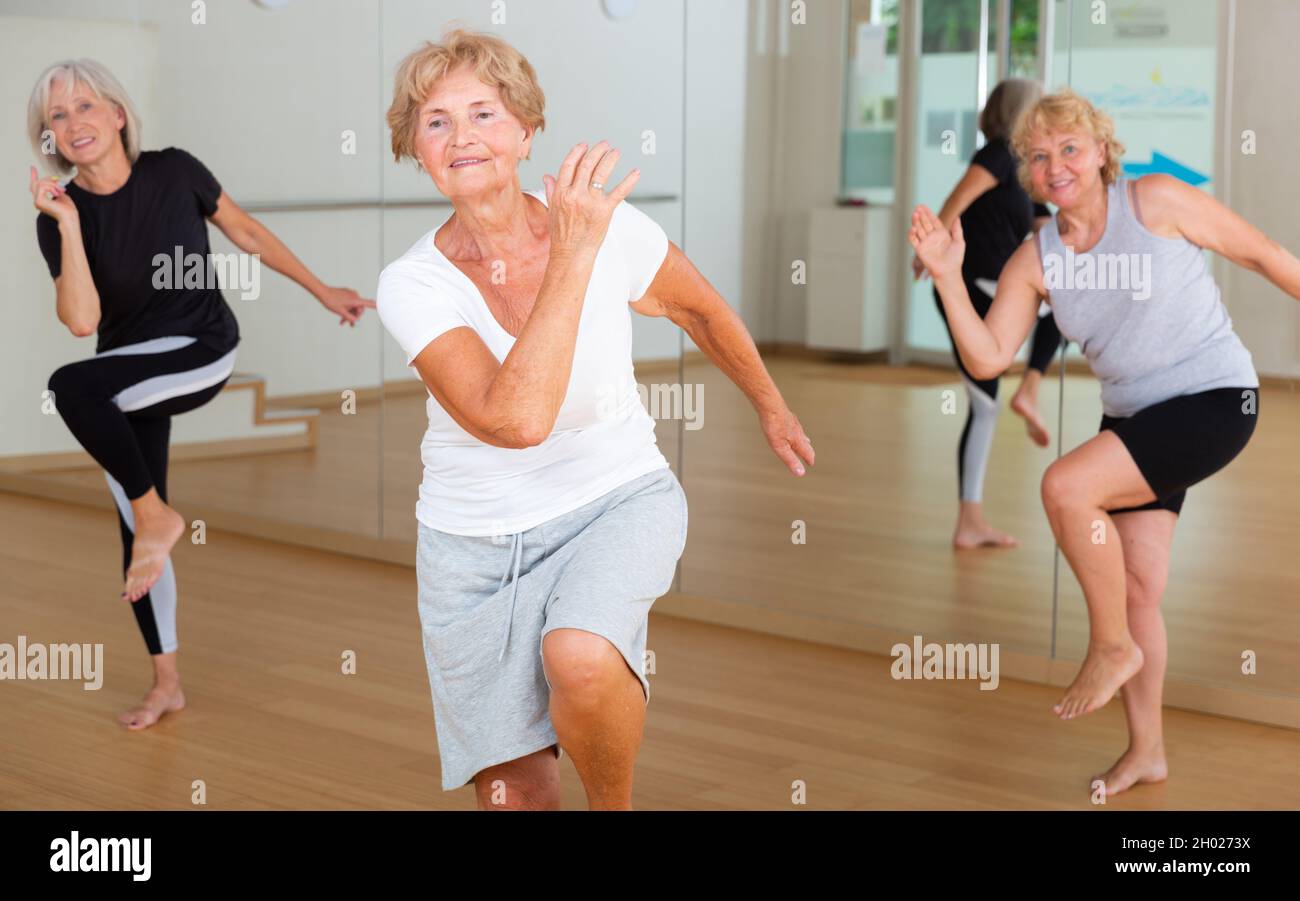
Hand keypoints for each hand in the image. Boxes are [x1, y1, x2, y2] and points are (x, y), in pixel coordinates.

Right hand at [29, 165, 75, 223]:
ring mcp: (37, 201)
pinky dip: (51, 188)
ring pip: (40, 184)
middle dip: (49, 179)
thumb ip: (55, 188)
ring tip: (61, 190)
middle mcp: (37, 201)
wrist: (70, 217)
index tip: (32, 167)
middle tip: (59, 180)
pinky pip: (42, 187)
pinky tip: (57, 193)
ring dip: (52, 184)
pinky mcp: (39, 201)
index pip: (34, 186)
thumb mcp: (61, 194)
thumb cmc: (68, 209)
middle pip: (37, 183)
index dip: (33, 175)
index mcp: (42, 200)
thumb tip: (54, 181)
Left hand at [316, 286, 375, 325]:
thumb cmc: (331, 301)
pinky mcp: (346, 294)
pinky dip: (347, 309)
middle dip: (355, 316)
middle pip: (359, 308)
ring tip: (343, 322)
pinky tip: (341, 316)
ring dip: (350, 314)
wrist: (322, 292)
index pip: (367, 303)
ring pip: (353, 306)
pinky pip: (350, 303)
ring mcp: (350, 294)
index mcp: (354, 300)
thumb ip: (350, 317)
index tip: (381, 306)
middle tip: (350, 324)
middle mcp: (354, 295)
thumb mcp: (341, 312)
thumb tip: (355, 321)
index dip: (375, 306)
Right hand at [542, 141, 638, 256]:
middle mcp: (575, 194)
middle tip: (605, 144)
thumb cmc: (561, 235)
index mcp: (561, 193)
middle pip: (586, 165)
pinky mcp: (604, 211)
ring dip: (610, 160)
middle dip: (597, 152)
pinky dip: (628, 181)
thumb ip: (551, 190)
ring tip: (616, 152)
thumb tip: (547, 176)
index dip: (577, 152)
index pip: (569, 165)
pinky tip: (635, 172)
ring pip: (601, 173)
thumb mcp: (552, 210)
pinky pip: (619, 192)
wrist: (570, 254)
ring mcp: (590, 202)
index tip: (584, 145)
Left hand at [759, 405, 814, 476]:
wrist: (770, 406)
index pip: (807, 452)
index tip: (811, 464)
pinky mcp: (786, 416)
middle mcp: (798, 431)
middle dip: (808, 450)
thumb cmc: (774, 426)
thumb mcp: (781, 448)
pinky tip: (790, 427)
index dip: (809, 459)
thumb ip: (791, 460)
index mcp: (798, 440)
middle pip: (805, 443)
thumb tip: (801, 473)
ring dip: (803, 440)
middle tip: (810, 456)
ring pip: (800, 433)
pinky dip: (795, 431)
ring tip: (804, 442)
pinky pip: (793, 426)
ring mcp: (793, 423)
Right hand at [908, 205, 963, 280]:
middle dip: (921, 215)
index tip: (923, 206)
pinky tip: (912, 228)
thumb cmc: (955, 258)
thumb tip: (957, 217)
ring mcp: (925, 243)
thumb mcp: (959, 241)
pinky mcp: (920, 250)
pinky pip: (913, 240)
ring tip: (915, 214)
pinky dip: (911, 234)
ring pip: (919, 229)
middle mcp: (932, 237)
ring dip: (916, 222)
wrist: (949, 271)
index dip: (928, 213)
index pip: (933, 220)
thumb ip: (957, 229)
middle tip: (917, 207)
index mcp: (941, 234)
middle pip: (925, 223)